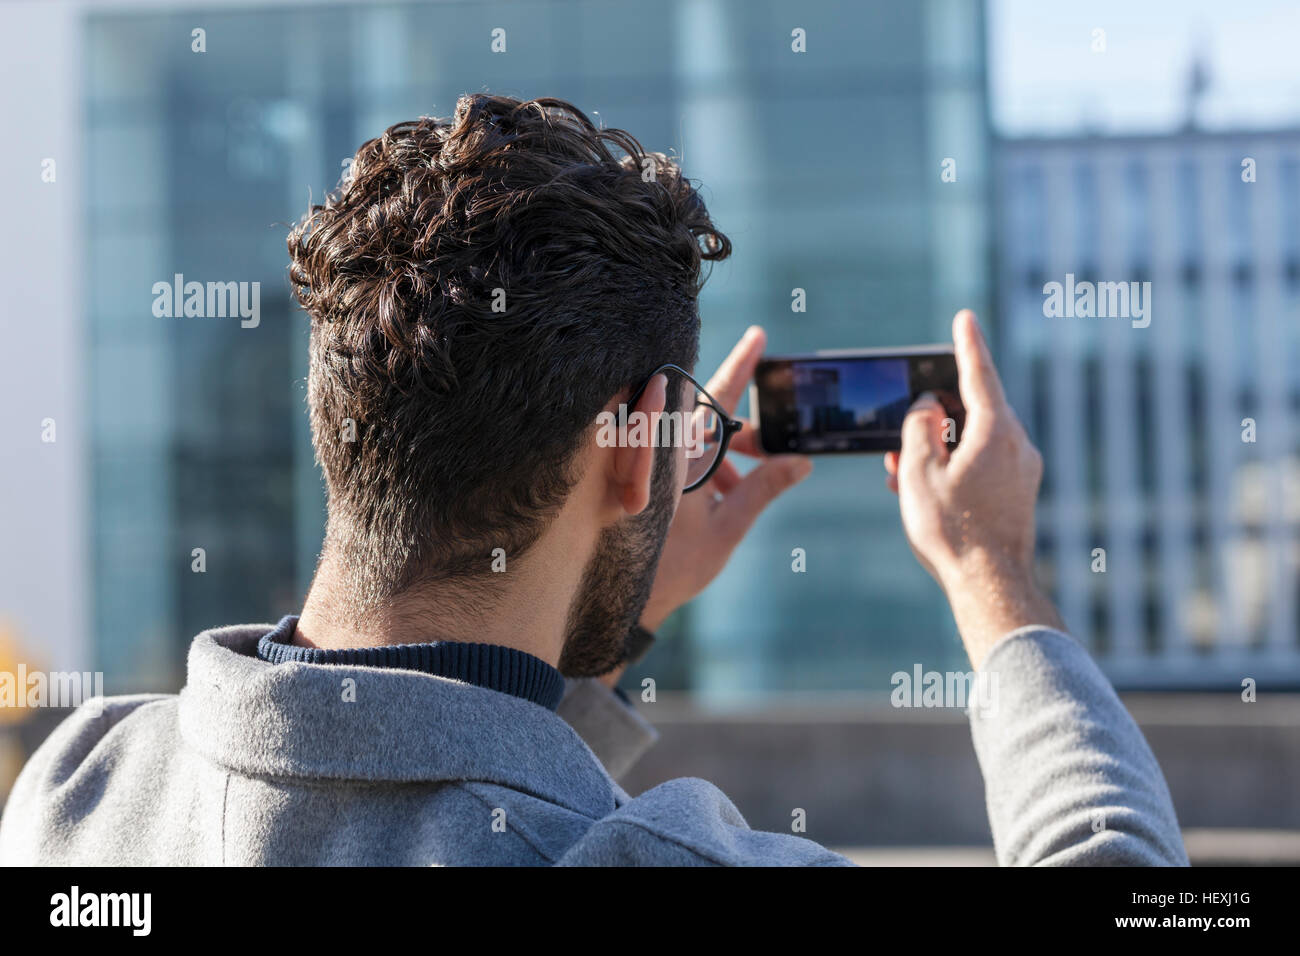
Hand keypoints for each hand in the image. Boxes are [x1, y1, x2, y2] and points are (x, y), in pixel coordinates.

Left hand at [639, 326, 812, 631]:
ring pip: (700, 440)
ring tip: (743, 485)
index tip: (759, 335)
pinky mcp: (653, 480)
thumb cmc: (674, 565)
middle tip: (769, 451)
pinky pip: (685, 456)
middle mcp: (664, 451)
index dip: (741, 365)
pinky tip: (725, 494)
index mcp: (681, 455)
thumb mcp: (728, 528)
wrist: (629, 596)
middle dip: (744, 431)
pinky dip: (710, 467)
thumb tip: (801, 461)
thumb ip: (763, 489)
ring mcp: (656, 464)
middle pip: (711, 418)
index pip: (718, 399)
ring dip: (728, 456)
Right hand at [884, 310, 1062, 667]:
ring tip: (902, 474)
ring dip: (938, 448)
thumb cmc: (952, 529)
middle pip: (972, 410)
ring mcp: (1023, 470)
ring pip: (974, 440)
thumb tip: (928, 405)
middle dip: (934, 417)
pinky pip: (984, 463)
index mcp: (997, 430)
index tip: (964, 318)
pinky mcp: (1020, 492)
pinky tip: (928, 490)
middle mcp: (1018, 444)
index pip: (979, 374)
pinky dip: (955, 466)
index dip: (967, 344)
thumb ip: (919, 426)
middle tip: (901, 437)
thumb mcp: (919, 471)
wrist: (991, 585)